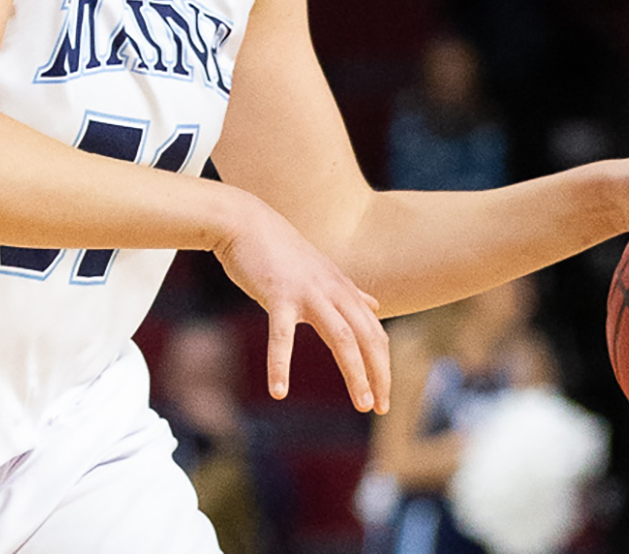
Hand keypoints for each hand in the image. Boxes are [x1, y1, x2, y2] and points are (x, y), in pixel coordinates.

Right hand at [211, 191, 390, 414]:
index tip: (383, 397)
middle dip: (378, 375)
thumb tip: (374, 304)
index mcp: (343, 290)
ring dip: (355, 373)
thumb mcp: (322, 271)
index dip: (383, 366)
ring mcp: (308, 293)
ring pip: (342, 338)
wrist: (245, 221)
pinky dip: (280, 365)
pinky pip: (281, 336)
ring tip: (361, 404)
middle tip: (380, 408)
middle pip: (368, 338)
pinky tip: (278, 392)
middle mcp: (334, 292)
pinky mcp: (278, 295)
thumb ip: (349, 291)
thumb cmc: (280, 250)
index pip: (374, 333)